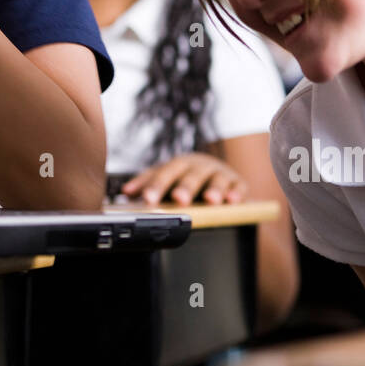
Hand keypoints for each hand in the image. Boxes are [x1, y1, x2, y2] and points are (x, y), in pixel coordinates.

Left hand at [122, 152, 247, 205]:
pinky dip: (237, 193)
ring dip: (215, 189)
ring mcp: (220, 173)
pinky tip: (234, 201)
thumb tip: (126, 192)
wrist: (215, 171)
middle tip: (179, 199)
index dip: (156, 185)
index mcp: (180, 164)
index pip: (165, 172)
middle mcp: (200, 165)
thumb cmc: (185, 177)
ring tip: (211, 200)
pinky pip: (238, 187)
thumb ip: (147, 184)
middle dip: (186, 187)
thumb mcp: (166, 178)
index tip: (147, 199)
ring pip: (217, 179)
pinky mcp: (237, 183)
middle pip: (191, 174)